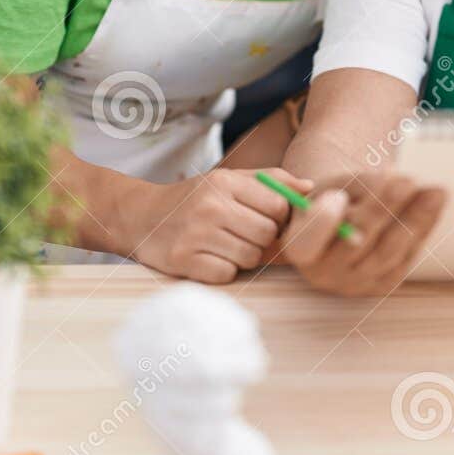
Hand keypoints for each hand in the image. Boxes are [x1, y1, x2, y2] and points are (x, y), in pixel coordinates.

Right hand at [128, 168, 311, 284]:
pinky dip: (223, 270)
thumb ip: (270, 181)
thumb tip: (311, 188)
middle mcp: (210, 206)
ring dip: (243, 256)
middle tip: (243, 234)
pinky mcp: (184, 261)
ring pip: (250, 257)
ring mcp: (196, 234)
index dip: (279, 218)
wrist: (142, 217)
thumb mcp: (228, 180)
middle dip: (262, 239)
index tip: (267, 219)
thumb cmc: (195, 199)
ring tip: (225, 245)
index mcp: (224, 182)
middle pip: (267, 234)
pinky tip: (209, 257)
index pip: (278, 206)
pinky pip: (227, 274)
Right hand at [280, 174, 445, 296]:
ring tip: (435, 192)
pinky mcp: (380, 284)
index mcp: (299, 246)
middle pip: (356, 240)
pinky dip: (422, 228)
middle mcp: (323, 272)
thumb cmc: (332, 199)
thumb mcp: (331, 185)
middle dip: (383, 207)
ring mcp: (353, 283)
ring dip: (415, 219)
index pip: (308, 241)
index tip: (337, 197)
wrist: (341, 227)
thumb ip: (355, 184)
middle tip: (406, 180)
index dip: (322, 222)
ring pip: (388, 251)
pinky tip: (435, 203)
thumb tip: (391, 180)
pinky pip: (405, 257)